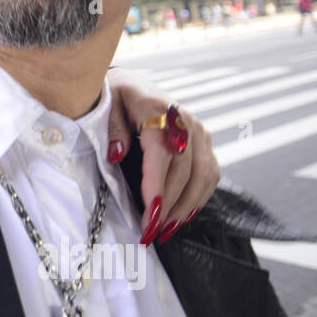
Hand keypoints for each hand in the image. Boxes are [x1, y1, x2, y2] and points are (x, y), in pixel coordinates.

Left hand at [105, 68, 219, 246]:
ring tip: (166, 231)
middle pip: (183, 171)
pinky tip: (183, 215)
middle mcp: (185, 122)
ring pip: (201, 177)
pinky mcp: (205, 142)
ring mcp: (199, 132)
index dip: (156, 187)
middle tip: (151, 232)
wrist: (134, 84)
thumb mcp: (106, 105)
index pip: (161, 154)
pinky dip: (198, 198)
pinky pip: (210, 174)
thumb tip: (116, 155)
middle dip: (168, 206)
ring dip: (185, 208)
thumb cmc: (117, 97)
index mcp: (158, 110)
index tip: (149, 215)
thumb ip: (112, 130)